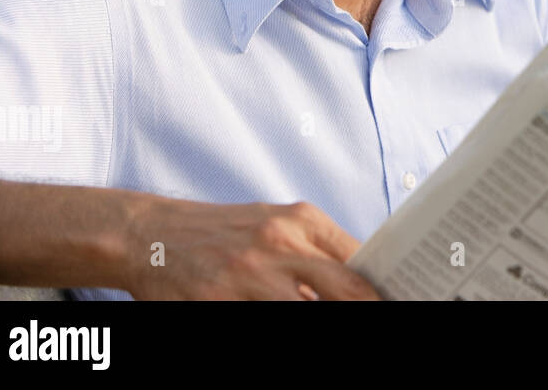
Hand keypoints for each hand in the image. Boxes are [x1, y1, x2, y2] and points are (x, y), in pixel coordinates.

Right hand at [121, 197, 381, 299]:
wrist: (150, 232)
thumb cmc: (224, 232)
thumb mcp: (277, 224)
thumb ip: (319, 249)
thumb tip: (366, 281)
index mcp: (300, 221)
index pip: (360, 264)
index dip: (382, 294)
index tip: (398, 302)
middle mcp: (279, 244)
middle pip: (346, 292)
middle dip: (364, 311)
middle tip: (380, 320)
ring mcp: (247, 276)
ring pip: (306, 312)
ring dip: (322, 320)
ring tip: (324, 319)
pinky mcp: (217, 303)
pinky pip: (263, 323)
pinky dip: (280, 326)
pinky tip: (277, 318)